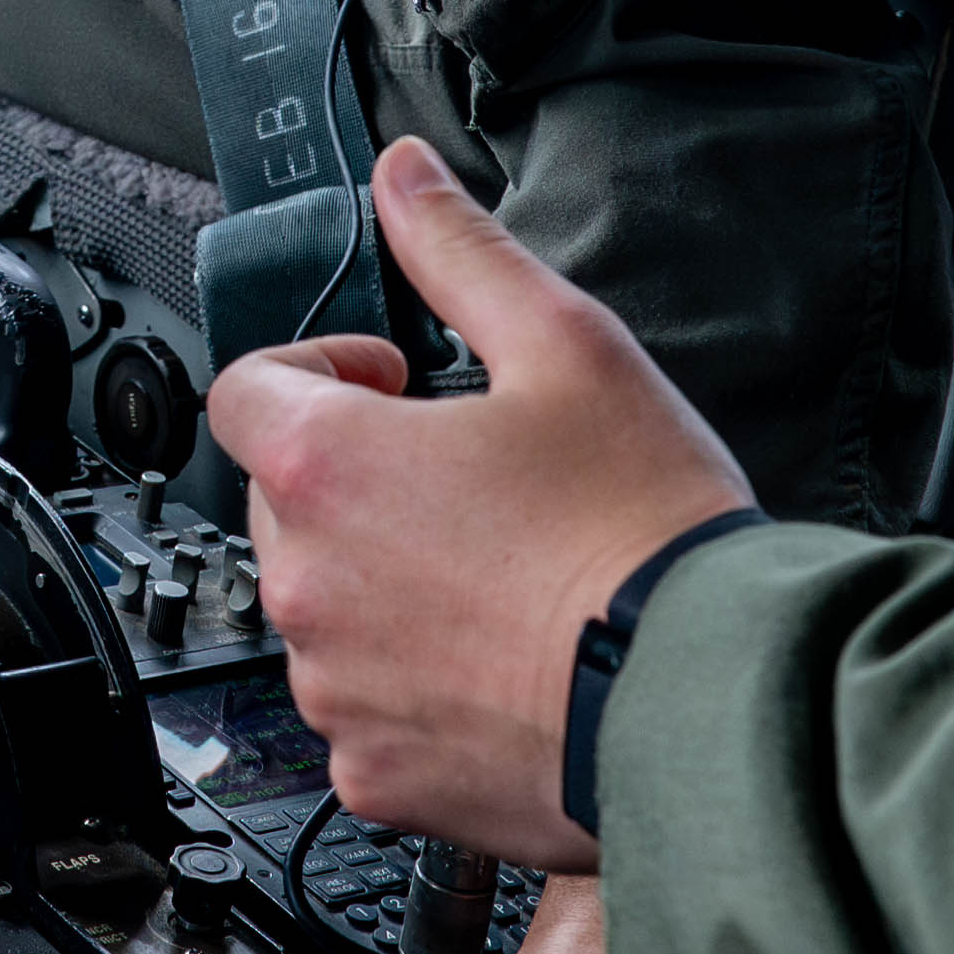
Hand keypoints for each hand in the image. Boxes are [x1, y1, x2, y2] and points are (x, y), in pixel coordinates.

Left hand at [209, 141, 753, 871]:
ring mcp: (335, 690)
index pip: (244, 391)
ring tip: (504, 576)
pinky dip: (414, 688)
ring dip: (386, 585)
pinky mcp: (378, 777)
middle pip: (285, 504)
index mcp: (325, 467)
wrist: (708, 697)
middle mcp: (305, 584)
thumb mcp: (565, 343)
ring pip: (328, 613)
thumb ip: (460, 250)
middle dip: (360, 480)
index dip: (321, 372)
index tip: (397, 387)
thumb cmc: (642, 529)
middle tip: (472, 481)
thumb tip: (404, 175)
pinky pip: (366, 715)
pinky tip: (504, 662)